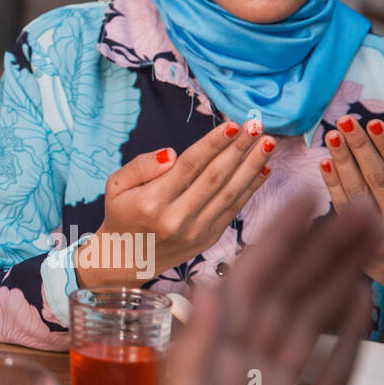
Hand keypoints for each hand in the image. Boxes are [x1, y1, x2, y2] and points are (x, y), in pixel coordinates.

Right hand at [78, 119, 272, 286]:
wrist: (126, 259)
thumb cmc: (121, 214)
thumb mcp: (115, 185)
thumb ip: (141, 166)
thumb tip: (171, 153)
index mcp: (152, 202)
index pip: (189, 166)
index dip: (212, 145)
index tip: (231, 126)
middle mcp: (177, 218)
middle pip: (215, 177)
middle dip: (238, 149)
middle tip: (256, 126)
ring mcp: (196, 231)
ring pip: (230, 193)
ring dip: (252, 166)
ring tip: (268, 143)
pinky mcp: (209, 238)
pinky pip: (233, 209)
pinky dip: (251, 189)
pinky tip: (263, 169)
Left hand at [164, 195, 382, 384]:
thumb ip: (197, 345)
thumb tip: (206, 285)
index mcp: (217, 353)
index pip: (251, 282)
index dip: (278, 238)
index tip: (303, 199)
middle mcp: (248, 364)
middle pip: (289, 293)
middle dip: (323, 248)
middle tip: (358, 209)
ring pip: (312, 323)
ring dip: (340, 278)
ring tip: (368, 237)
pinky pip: (331, 372)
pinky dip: (348, 337)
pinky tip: (361, 298)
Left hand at [319, 115, 383, 328]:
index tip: (373, 123)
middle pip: (377, 181)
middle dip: (360, 148)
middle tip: (345, 121)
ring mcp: (376, 242)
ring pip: (356, 194)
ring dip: (342, 162)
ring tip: (332, 136)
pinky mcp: (355, 249)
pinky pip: (341, 211)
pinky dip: (332, 185)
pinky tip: (324, 163)